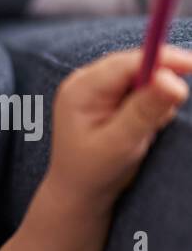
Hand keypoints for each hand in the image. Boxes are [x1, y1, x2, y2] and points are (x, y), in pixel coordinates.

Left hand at [46, 45, 191, 201]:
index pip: (127, 63)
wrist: (79, 190)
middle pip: (137, 64)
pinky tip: (141, 129)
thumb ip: (144, 111)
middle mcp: (87, 81)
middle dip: (160, 82)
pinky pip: (143, 88)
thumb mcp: (120, 143)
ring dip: (155, 99)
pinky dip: (152, 105)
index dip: (161, 60)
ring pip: (144, 76)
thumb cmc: (93, 171)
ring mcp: (99, 87)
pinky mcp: (112, 95)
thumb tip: (171, 79)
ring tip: (142, 132)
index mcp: (81, 90)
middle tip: (163, 116)